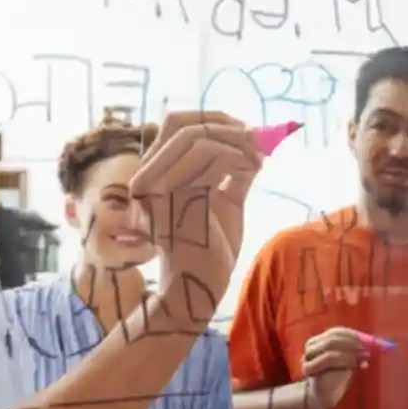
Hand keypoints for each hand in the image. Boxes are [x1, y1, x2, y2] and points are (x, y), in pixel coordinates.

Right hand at [131, 111, 261, 311]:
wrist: (200, 289)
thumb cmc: (211, 250)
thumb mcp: (226, 202)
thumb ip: (234, 173)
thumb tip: (256, 143)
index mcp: (155, 175)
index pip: (174, 125)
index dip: (211, 119)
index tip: (244, 129)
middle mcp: (148, 177)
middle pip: (179, 123)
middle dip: (223, 124)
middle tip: (256, 136)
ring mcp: (157, 186)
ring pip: (196, 137)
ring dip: (235, 140)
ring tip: (259, 156)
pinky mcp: (174, 196)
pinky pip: (207, 156)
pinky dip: (237, 154)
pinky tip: (254, 167)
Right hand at [301, 327, 367, 408]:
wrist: (324, 395)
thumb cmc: (337, 376)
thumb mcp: (347, 360)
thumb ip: (354, 350)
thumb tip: (372, 342)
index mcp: (320, 341)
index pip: (335, 332)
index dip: (351, 334)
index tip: (368, 339)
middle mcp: (311, 346)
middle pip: (331, 338)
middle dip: (352, 341)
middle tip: (367, 347)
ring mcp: (308, 357)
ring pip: (329, 347)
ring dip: (350, 350)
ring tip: (365, 356)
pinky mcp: (310, 368)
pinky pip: (329, 359)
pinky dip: (346, 359)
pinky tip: (358, 364)